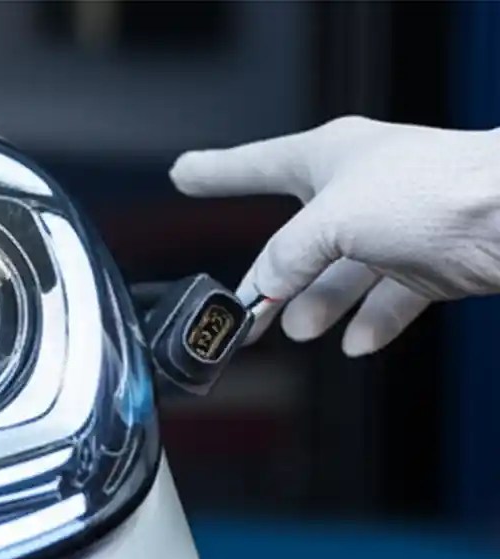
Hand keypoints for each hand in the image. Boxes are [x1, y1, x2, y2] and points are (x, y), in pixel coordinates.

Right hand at [170, 116, 499, 355]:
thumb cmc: (433, 191)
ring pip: (341, 275)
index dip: (216, 173)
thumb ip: (286, 256)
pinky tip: (354, 342)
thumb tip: (262, 287)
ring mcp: (397, 228)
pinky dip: (369, 321)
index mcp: (330, 157)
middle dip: (269, 280)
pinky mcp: (430, 263)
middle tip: (242, 311)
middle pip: (297, 240)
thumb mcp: (332, 221)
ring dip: (317, 306)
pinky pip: (388, 298)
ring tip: (298, 329)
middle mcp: (361, 189)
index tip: (185, 174)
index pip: (256, 166)